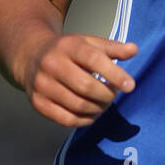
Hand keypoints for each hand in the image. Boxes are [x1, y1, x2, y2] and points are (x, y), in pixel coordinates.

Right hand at [19, 31, 137, 126]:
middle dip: (107, 95)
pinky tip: (92, 113)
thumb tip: (133, 50)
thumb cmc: (68, 51)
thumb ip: (112, 48)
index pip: (94, 60)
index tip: (130, 86)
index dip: (114, 74)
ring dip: (98, 109)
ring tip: (103, 103)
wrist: (31, 56)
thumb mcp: (89, 43)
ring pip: (78, 105)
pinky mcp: (39, 103)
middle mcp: (52, 65)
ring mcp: (43, 85)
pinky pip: (67, 119)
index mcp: (68, 46)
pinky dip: (85, 120)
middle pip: (86, 87)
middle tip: (113, 94)